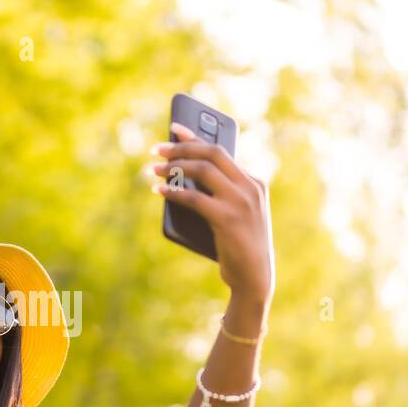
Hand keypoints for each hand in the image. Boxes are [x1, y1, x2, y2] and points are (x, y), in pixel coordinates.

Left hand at [148, 122, 275, 312]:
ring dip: (173, 167)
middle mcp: (250, 187)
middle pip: (211, 154)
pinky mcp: (228, 219)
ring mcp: (241, 202)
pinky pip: (194, 197)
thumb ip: (221, 194)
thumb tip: (182, 176)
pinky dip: (173, 192)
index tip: (174, 128)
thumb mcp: (236, 214)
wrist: (254, 278)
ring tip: (153, 168)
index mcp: (254, 183)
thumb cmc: (239, 247)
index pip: (222, 150)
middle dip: (181, 147)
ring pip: (203, 170)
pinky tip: (159, 190)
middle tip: (156, 148)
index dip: (195, 137)